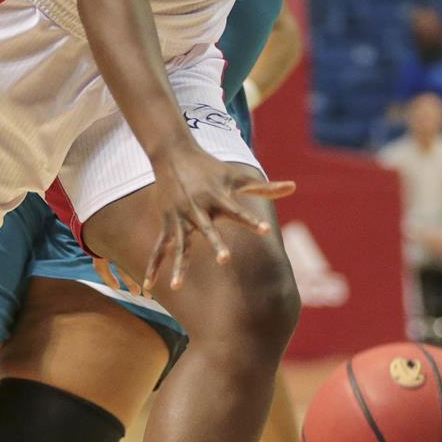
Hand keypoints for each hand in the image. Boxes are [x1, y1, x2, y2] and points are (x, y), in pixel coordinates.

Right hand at [143, 141, 294, 295]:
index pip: (239, 211)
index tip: (266, 230)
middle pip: (208, 230)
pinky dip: (153, 266)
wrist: (173, 155)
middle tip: (225, 259)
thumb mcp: (237, 177)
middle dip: (216, 244)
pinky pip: (159, 248)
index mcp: (217, 198)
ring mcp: (180, 218)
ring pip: (179, 245)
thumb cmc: (211, 168)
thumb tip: (294, 187)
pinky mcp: (167, 223)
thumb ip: (265, 188)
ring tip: (175, 287)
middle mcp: (198, 209)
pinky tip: (147, 286)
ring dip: (178, 265)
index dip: (252, 221)